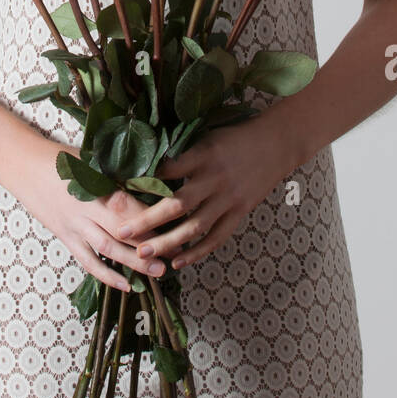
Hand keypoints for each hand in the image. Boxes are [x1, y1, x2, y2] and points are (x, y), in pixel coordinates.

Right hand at [13, 140, 168, 293]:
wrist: (24, 167)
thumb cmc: (61, 159)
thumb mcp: (92, 160)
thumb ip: (118, 174)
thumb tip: (152, 181)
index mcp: (97, 185)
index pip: (131, 206)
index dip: (154, 218)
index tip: (178, 225)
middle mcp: (88, 208)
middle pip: (124, 230)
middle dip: (151, 243)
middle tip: (177, 252)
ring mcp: (76, 225)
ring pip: (108, 248)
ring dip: (134, 262)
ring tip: (158, 272)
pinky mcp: (66, 237)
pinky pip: (88, 261)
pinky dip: (106, 275)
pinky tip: (125, 285)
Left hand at [115, 112, 294, 270]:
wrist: (276, 144)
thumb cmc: (235, 137)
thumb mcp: (207, 135)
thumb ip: (183, 152)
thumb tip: (148, 166)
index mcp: (204, 154)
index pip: (169, 171)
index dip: (145, 182)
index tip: (120, 191)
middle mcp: (215, 179)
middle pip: (177, 204)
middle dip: (147, 221)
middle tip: (122, 233)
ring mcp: (229, 199)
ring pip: (195, 227)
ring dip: (168, 243)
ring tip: (143, 254)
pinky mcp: (240, 212)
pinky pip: (216, 237)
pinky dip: (197, 252)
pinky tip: (177, 262)